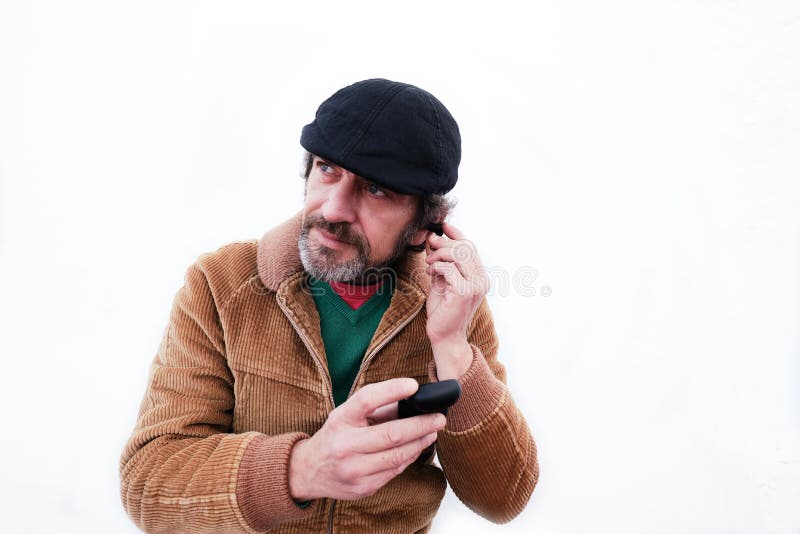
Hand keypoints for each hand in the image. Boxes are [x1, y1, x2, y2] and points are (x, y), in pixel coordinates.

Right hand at [288, 378, 445, 501]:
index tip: (414, 385)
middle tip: (439, 418)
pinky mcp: (363, 487)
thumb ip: (376, 407)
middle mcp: (345, 445)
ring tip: (432, 432)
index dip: (392, 390)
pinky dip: (409, 457)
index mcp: (340, 420)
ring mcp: (354, 469)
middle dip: (421, 424)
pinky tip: (417, 447)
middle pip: (391, 434)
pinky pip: (394, 471)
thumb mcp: (347, 415)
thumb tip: (411, 400)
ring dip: (420, 442)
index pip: (367, 399)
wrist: (308, 471)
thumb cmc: (335, 436)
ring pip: (397, 455)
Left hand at [424, 222, 488, 378]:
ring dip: (440, 254)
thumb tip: (433, 239)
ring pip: (458, 255)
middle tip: (430, 244)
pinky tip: (430, 272)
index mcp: (479, 276)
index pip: (471, 247)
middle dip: (445, 242)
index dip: (457, 233)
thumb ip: (442, 262)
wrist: (444, 335)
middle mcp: (481, 280)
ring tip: (429, 262)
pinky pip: (449, 269)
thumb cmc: (443, 309)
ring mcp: (475, 287)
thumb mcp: (442, 280)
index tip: (442, 225)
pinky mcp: (464, 293)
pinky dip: (437, 266)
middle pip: (465, 248)